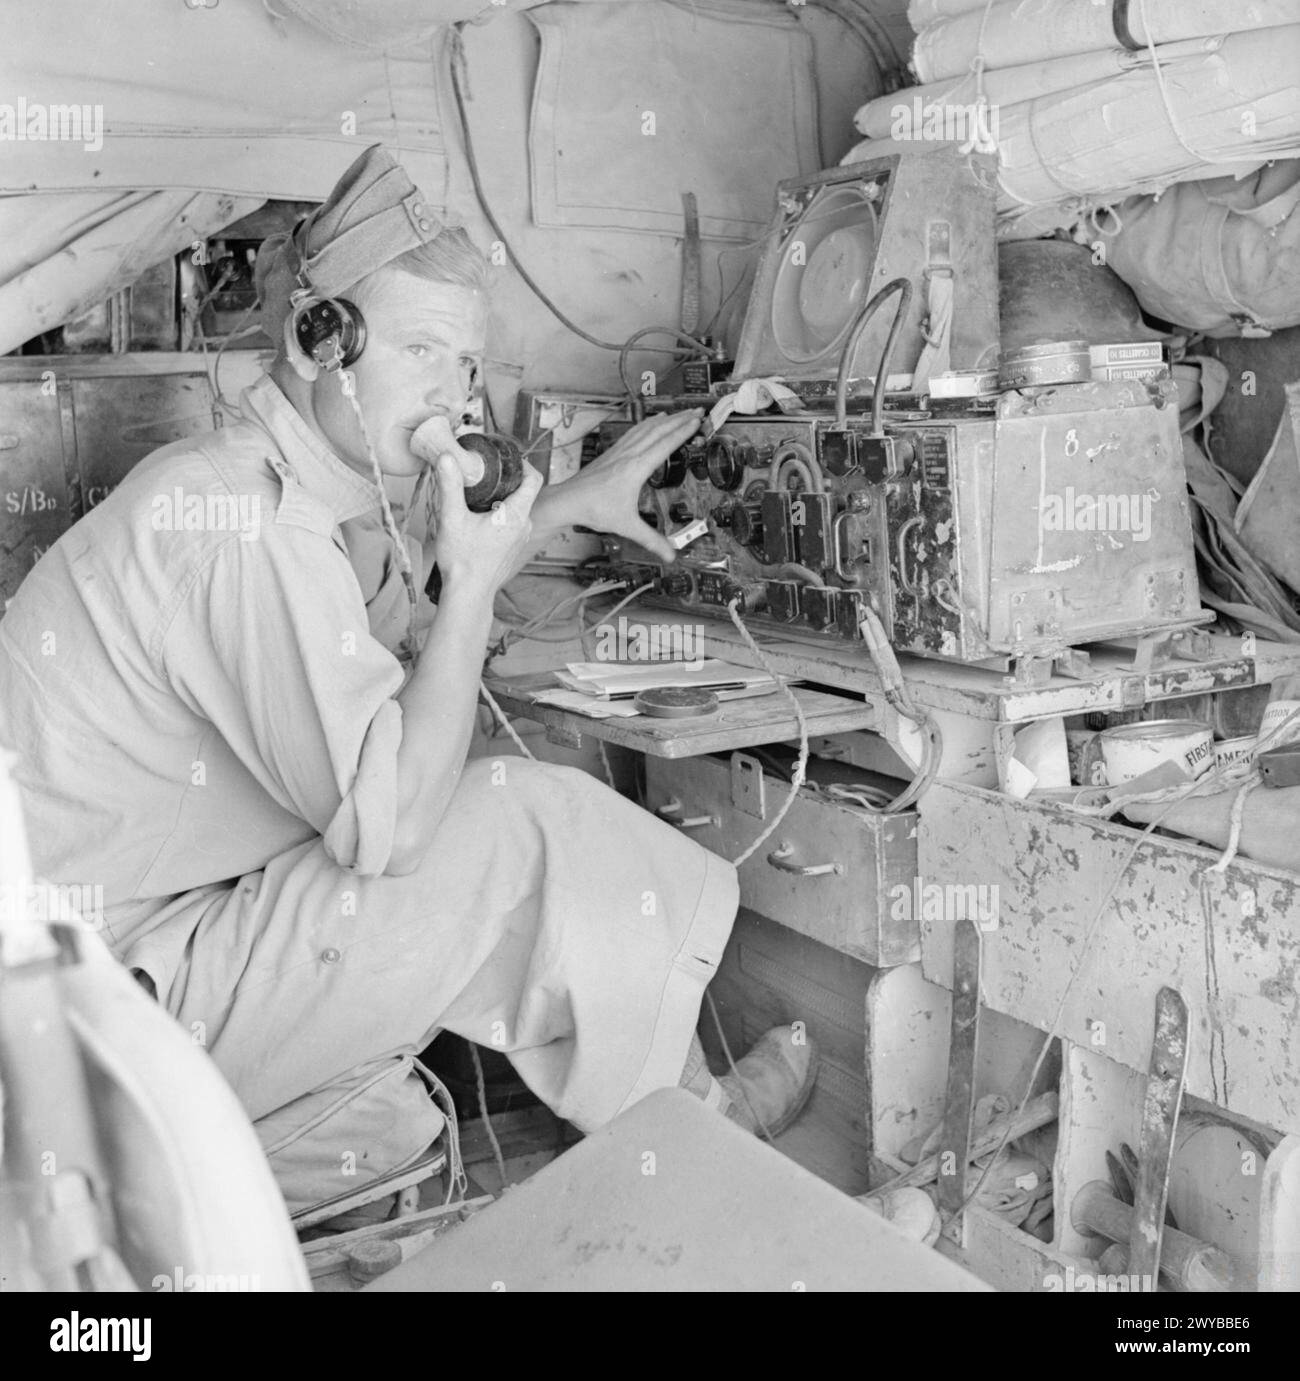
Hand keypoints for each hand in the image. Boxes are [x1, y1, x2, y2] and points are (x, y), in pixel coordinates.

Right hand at [431, 453, 541, 597]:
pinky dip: (499, 514)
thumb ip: (450, 485)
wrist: (467, 593)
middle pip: (523, 492)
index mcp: (516, 515)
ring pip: (516, 508)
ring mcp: (520, 538)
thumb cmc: (463, 561)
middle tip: (482, 473)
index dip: (522, 463)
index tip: (505, 458)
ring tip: (477, 495)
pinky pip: (511, 523)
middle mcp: (524, 526)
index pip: (534, 478)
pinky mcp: (512, 547)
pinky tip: (478, 517)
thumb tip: (447, 458)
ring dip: (500, 498)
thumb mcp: (452, 518)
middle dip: (505, 479)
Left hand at [551, 409, 704, 562]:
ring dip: (665, 419)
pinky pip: (634, 431)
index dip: (683, 432)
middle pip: (658, 430)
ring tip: (681, 412)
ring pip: (646, 428)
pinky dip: (648, 423)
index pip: (665, 445)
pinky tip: (653, 420)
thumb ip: (651, 540)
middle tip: (698, 410)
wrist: (567, 501)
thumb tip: (671, 556)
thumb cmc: (595, 511)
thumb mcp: (627, 526)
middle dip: (680, 419)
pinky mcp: (612, 451)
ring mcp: (619, 450)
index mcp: (636, 469)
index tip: (698, 421)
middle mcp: (629, 454)